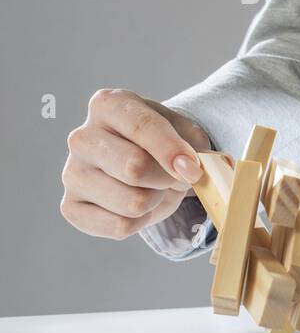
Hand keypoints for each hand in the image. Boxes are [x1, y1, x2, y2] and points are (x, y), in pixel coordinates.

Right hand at [61, 89, 210, 239]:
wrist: (144, 162)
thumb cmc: (164, 142)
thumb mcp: (185, 131)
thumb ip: (194, 146)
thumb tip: (192, 170)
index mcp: (109, 105)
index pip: (142, 127)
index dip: (173, 152)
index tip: (194, 169)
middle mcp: (82, 137)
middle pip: (135, 168)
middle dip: (168, 179)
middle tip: (176, 177)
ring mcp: (72, 173)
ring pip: (131, 203)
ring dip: (157, 201)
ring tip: (156, 188)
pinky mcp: (71, 207)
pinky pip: (120, 227)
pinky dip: (142, 222)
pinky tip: (139, 206)